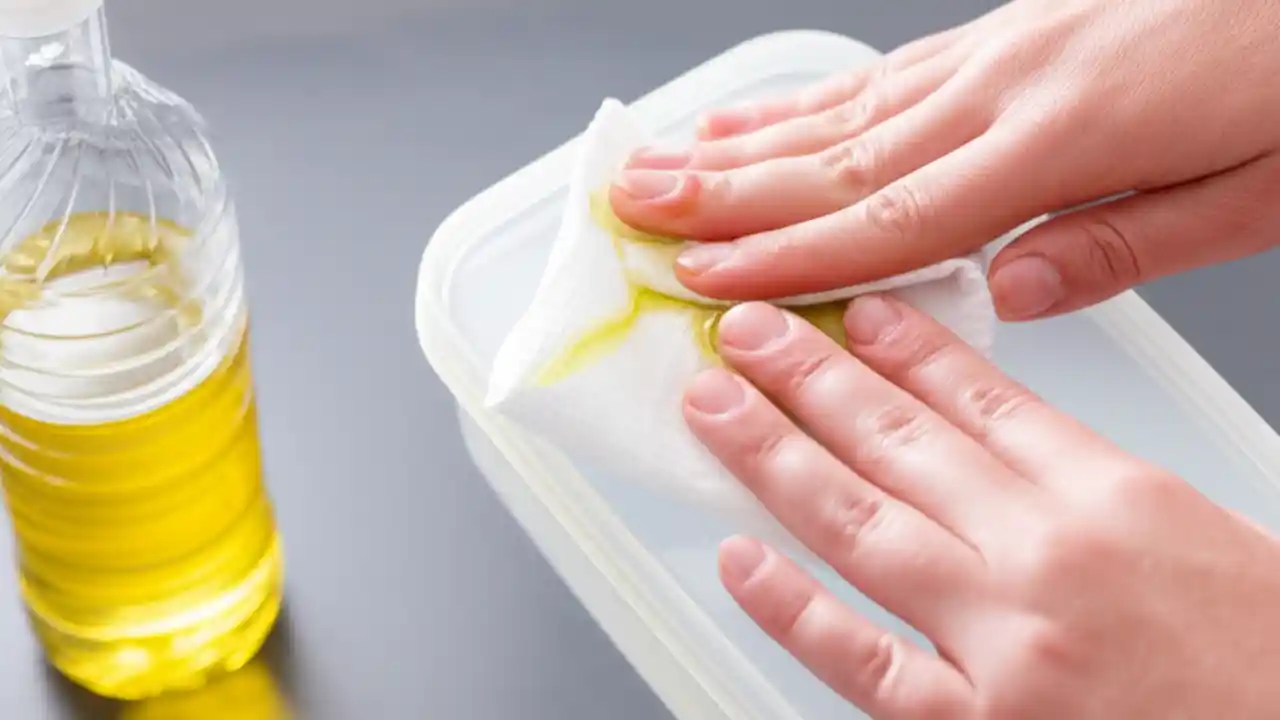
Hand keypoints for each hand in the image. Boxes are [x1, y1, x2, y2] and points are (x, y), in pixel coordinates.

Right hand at [611, 0, 1279, 319]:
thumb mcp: (1257, 187)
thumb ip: (1123, 241)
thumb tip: (1014, 295)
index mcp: (1066, 136)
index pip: (895, 218)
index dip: (790, 254)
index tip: (709, 275)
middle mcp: (1011, 84)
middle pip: (840, 157)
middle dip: (724, 190)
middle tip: (635, 208)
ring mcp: (1002, 47)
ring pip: (845, 110)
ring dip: (743, 142)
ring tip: (663, 161)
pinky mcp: (1010, 29)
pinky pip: (887, 73)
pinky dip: (810, 100)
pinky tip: (763, 113)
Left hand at [683, 296, 1279, 718]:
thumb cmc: (1267, 658)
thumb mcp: (1195, 530)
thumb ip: (1088, 481)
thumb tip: (997, 436)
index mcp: (1112, 494)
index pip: (979, 396)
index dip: (897, 347)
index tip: (847, 313)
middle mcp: (1046, 555)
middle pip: (900, 440)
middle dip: (809, 376)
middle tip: (748, 328)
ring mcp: (1004, 641)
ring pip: (861, 524)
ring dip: (774, 454)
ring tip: (717, 403)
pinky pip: (866, 661)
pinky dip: (793, 609)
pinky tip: (740, 558)